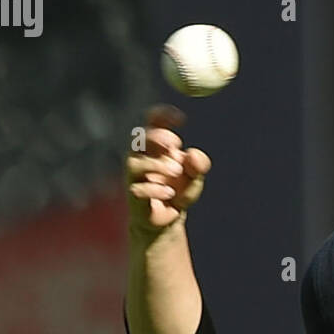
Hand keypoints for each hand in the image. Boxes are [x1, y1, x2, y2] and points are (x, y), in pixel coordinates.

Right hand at [126, 104, 211, 235]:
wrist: (169, 218)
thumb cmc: (179, 191)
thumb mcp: (195, 177)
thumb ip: (198, 165)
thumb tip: (194, 155)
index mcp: (156, 146)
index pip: (153, 123)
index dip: (162, 115)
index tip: (181, 118)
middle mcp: (142, 157)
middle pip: (139, 139)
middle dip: (156, 137)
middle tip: (174, 143)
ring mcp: (136, 177)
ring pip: (135, 164)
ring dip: (156, 165)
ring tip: (176, 170)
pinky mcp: (135, 195)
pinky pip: (139, 190)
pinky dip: (155, 190)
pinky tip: (169, 193)